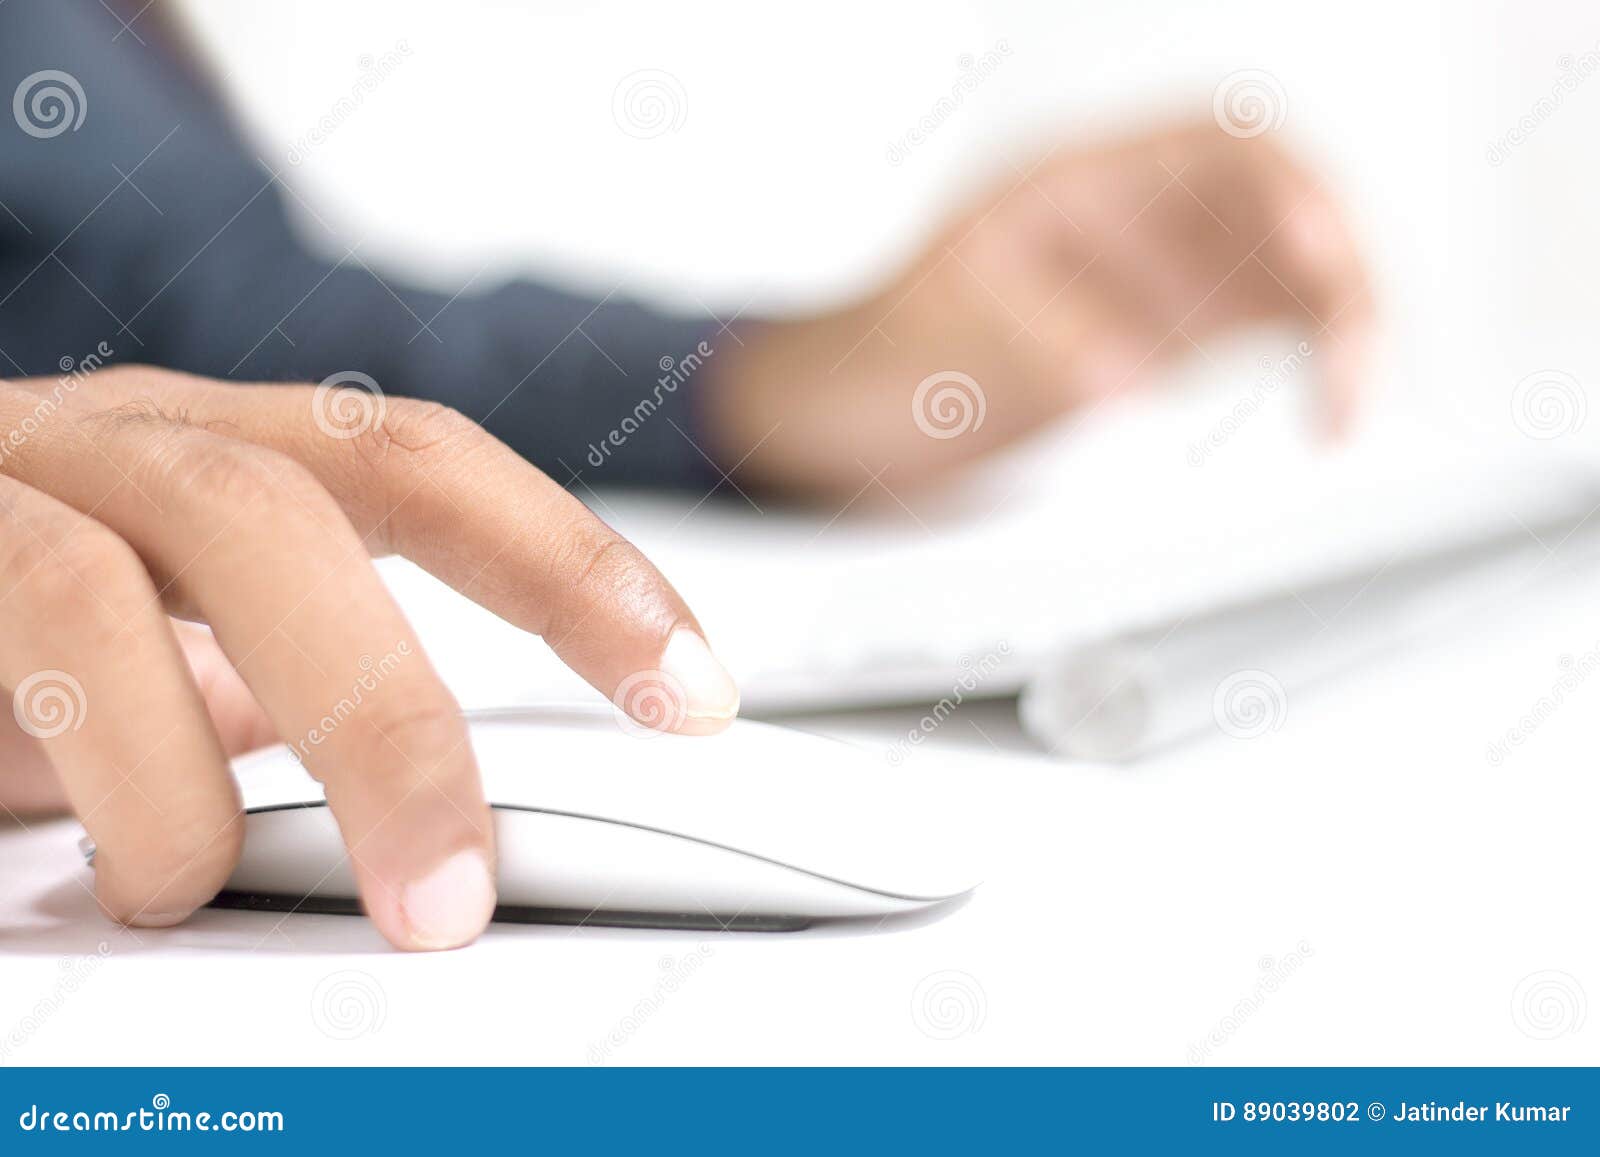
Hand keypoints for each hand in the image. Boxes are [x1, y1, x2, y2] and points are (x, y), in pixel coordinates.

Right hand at [0, 365, 736, 948]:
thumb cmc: (28, 641)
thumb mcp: (192, 658)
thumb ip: (302, 692)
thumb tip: (460, 817)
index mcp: (224, 453)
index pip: (425, 466)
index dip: (568, 565)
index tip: (690, 688)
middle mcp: (106, 445)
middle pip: (278, 512)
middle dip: (383, 715)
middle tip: (445, 894)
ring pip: (84, 583)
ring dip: (165, 775)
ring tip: (183, 887)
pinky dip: (41, 770)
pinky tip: (66, 873)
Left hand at [705, 120, 1373, 495]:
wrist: (845, 417)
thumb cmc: (875, 358)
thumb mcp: (940, 342)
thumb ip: (1038, 344)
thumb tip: (1135, 377)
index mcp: (1078, 184)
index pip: (1215, 144)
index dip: (1286, 186)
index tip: (1324, 248)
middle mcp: (1136, 218)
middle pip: (1280, 204)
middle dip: (1339, 268)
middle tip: (1354, 355)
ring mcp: (1160, 275)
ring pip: (1292, 269)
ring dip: (1341, 324)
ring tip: (1346, 407)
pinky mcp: (1172, 336)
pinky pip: (1272, 331)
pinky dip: (1313, 366)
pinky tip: (1326, 414)